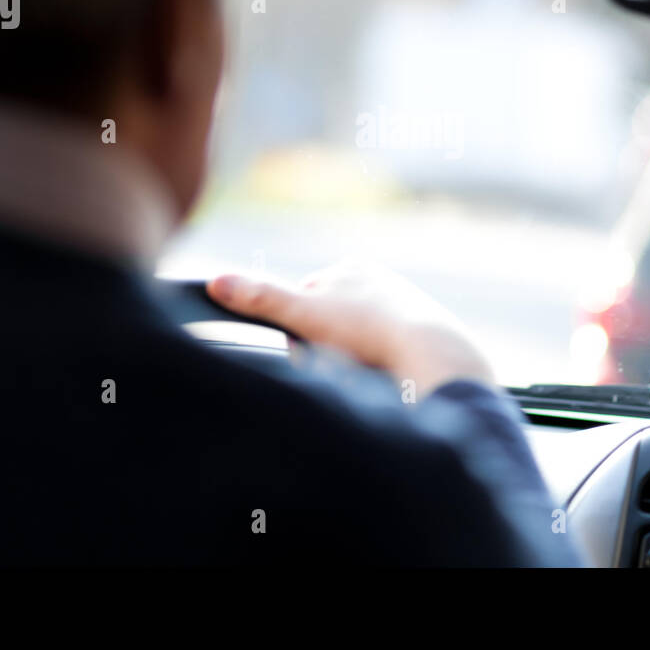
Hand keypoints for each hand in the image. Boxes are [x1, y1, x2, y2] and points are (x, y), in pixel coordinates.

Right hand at [207, 260, 494, 396]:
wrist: (433, 356)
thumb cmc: (368, 330)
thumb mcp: (304, 313)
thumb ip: (260, 298)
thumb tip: (216, 281)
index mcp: (355, 269)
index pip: (303, 302)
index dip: (298, 330)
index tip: (310, 343)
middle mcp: (382, 286)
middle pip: (328, 329)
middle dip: (323, 350)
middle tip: (339, 361)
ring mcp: (404, 315)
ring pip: (354, 351)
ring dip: (350, 367)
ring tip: (367, 373)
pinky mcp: (421, 344)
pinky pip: (382, 367)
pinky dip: (379, 377)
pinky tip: (387, 380)